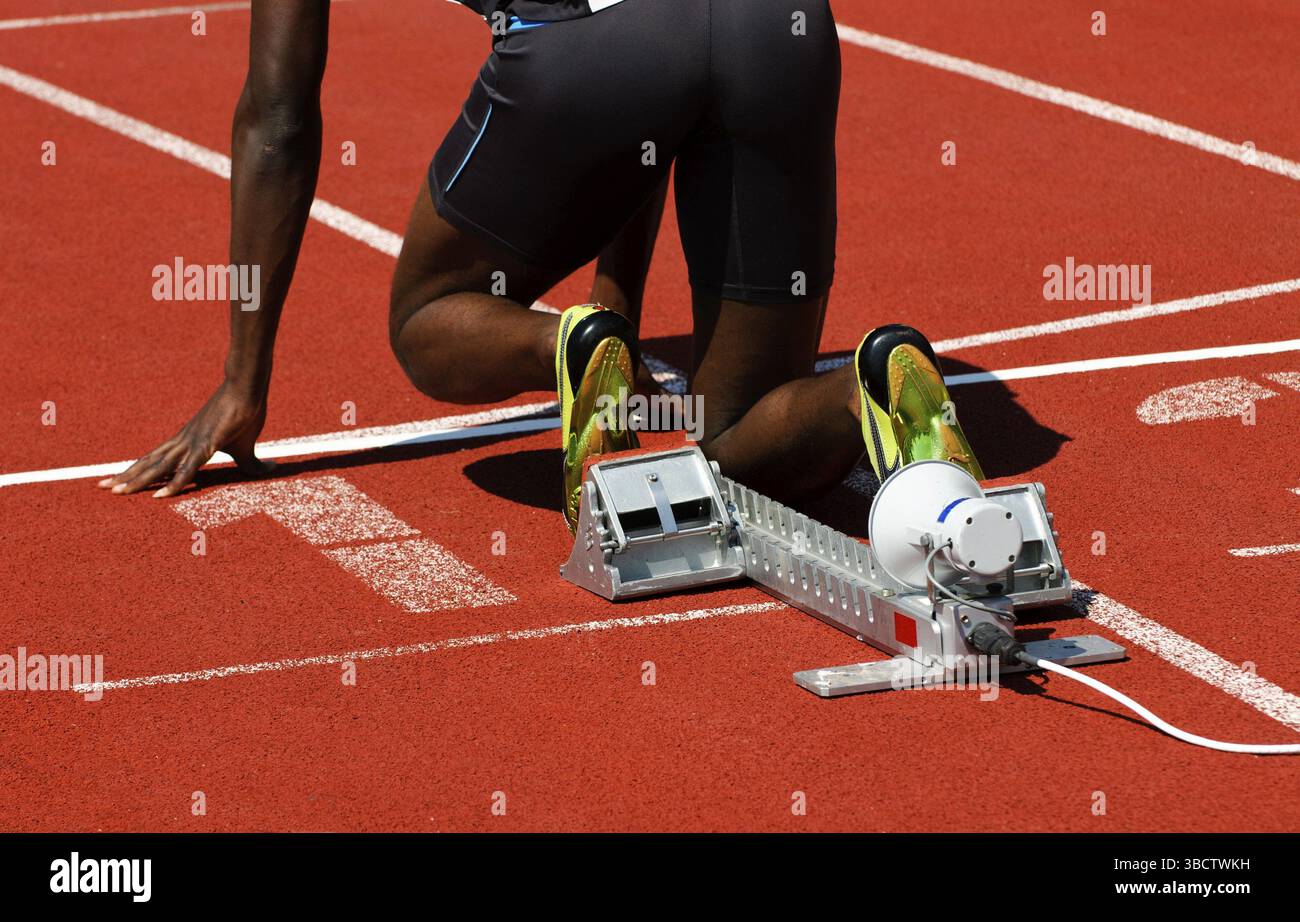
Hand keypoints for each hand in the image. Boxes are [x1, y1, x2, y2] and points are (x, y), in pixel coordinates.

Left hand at [98, 380, 272, 497]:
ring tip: (116, 492)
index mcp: (187, 441)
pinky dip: (174, 483)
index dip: (138, 469)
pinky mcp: (207, 445)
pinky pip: (187, 469)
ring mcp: (192, 443)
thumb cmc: (246, 413)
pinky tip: (161, 496)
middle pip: (149, 462)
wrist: (247, 389)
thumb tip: (271, 469)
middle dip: (126, 476)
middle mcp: (183, 442)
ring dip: (138, 480)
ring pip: (160, 466)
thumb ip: (254, 464)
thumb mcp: (247, 446)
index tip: (118, 480)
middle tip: (103, 488)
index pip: (156, 458)